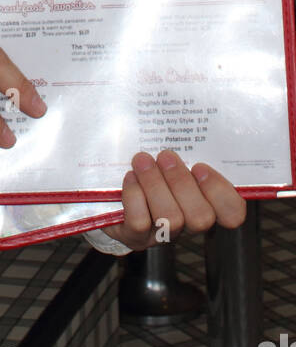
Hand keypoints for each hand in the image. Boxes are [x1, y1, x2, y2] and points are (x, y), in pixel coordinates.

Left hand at [102, 149, 246, 250]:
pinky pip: (140, 221)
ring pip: (171, 219)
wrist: (114, 194)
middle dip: (182, 183)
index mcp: (205, 201)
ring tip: (142, 161)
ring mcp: (162, 232)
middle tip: (165, 157)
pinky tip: (129, 177)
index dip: (221, 192)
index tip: (200, 166)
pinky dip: (134, 195)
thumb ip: (185, 145)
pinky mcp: (135, 235)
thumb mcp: (170, 155)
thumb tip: (182, 110)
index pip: (233, 212)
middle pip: (202, 217)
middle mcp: (188, 222)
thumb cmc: (150, 167)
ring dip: (155, 185)